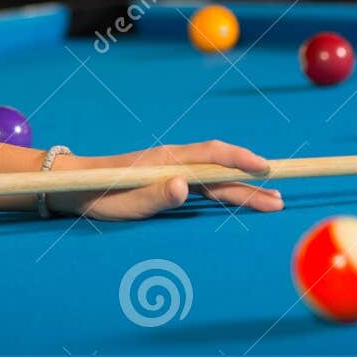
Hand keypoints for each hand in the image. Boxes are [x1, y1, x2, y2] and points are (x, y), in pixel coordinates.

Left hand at [48, 141, 282, 220]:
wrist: (76, 185)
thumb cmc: (100, 194)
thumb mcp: (127, 202)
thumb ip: (157, 195)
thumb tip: (186, 186)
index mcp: (168, 160)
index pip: (213, 155)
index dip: (241, 159)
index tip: (266, 167)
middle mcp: (175, 161)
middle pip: (221, 170)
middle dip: (252, 183)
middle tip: (280, 200)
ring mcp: (174, 169)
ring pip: (216, 177)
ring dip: (243, 188)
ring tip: (270, 201)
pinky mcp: (170, 179)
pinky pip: (206, 183)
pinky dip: (226, 190)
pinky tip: (238, 196)